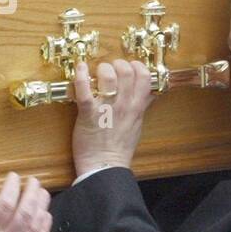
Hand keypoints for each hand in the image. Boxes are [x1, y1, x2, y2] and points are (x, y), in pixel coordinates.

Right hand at [0, 172, 52, 231]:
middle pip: (24, 213)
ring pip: (34, 227)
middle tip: (34, 182)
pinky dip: (44, 229)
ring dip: (41, 208)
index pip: (3, 205)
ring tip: (43, 194)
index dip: (12, 188)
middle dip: (31, 194)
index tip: (14, 178)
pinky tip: (46, 217)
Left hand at [71, 59, 154, 176]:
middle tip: (110, 69)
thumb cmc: (119, 148)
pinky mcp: (88, 114)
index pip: (144, 76)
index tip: (129, 68)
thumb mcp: (137, 125)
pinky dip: (80, 76)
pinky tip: (80, 68)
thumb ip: (142, 107)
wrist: (105, 166)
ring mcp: (106, 109)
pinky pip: (84, 90)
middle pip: (126, 71)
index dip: (136, 66)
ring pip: (108, 76)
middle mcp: (124, 105)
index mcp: (137, 107)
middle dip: (117, 64)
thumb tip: (150, 94)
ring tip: (97, 73)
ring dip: (101, 69)